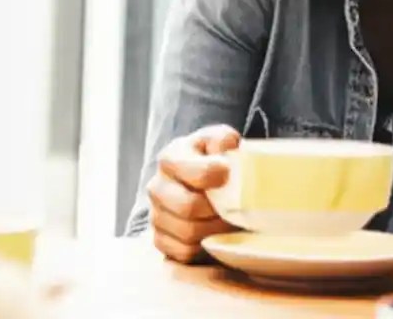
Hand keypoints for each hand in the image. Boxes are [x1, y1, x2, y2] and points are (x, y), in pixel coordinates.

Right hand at [147, 124, 239, 263]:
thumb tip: (229, 146)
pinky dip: (204, 247)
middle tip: (236, 207)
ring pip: (188, 233)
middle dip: (218, 210)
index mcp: (171, 158)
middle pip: (189, 207)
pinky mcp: (161, 240)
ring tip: (230, 221)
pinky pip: (183, 252)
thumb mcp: (220, 140)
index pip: (198, 173)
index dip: (217, 177)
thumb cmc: (214, 159)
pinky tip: (215, 234)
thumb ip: (224, 139)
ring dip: (215, 230)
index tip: (229, 175)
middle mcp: (157, 187)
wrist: (202, 182)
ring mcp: (156, 215)